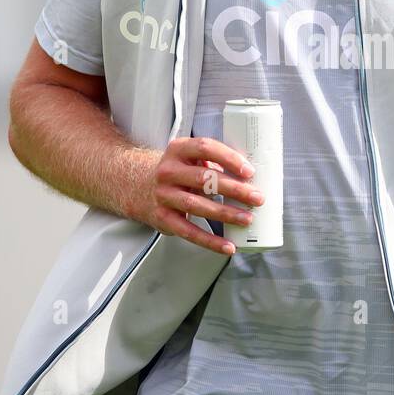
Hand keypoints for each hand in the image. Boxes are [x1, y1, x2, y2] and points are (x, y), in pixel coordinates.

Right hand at [128, 135, 264, 254]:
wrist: (137, 185)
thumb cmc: (176, 171)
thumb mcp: (188, 157)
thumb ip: (213, 160)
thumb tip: (249, 175)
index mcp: (178, 150)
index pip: (205, 148)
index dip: (229, 158)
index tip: (249, 171)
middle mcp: (168, 171)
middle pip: (204, 179)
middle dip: (234, 189)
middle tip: (257, 197)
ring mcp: (163, 195)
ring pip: (197, 205)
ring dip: (225, 214)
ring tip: (247, 219)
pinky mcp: (163, 218)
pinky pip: (188, 231)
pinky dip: (210, 241)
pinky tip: (227, 246)